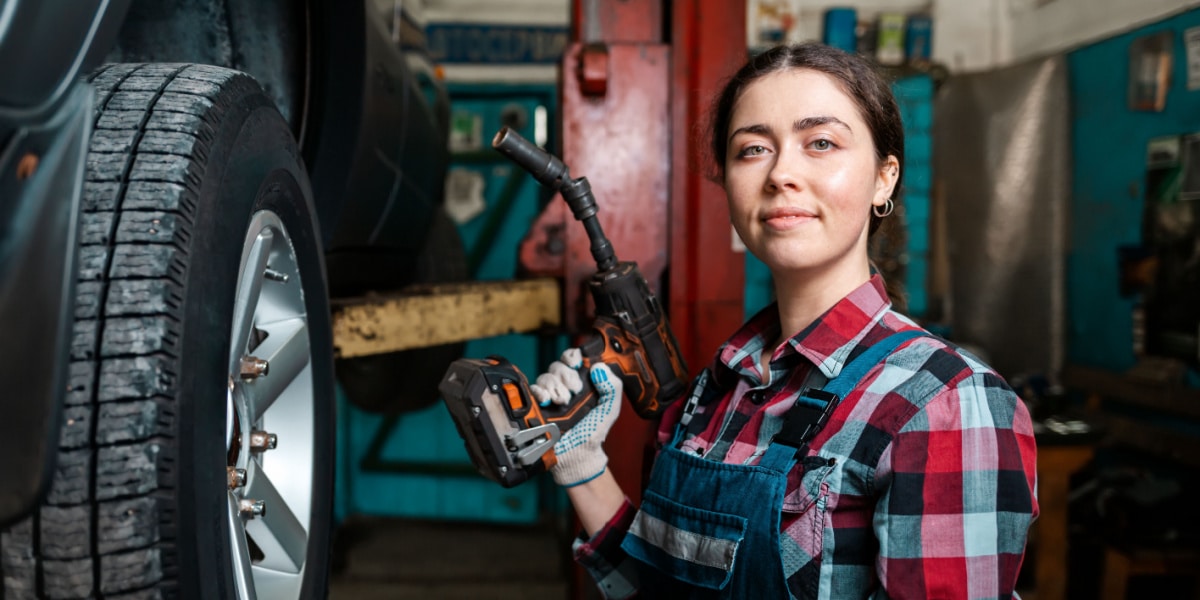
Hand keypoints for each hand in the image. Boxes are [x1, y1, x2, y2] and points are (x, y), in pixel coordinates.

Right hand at [529, 349, 622, 486]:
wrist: (577, 455)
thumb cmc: (592, 433)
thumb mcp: (609, 409)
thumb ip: (612, 388)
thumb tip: (600, 367)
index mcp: (581, 383)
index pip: (572, 359)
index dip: (572, 356)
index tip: (577, 363)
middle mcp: (563, 387)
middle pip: (557, 366)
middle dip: (566, 376)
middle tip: (573, 391)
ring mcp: (549, 396)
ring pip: (545, 376)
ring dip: (554, 387)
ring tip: (562, 403)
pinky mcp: (536, 406)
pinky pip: (532, 389)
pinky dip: (539, 392)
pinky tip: (546, 401)